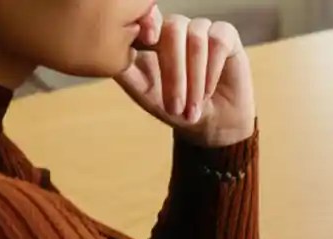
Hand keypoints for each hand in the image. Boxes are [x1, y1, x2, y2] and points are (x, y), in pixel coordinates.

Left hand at [117, 9, 256, 147]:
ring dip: (195, 77)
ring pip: (197, 38)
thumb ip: (125, 71)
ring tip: (193, 107)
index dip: (147, 23)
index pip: (147, 17)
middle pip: (173, 30)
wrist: (212, 126)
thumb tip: (106, 53)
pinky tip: (209, 90)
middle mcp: (177, 28)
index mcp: (153, 36)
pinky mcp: (226, 36)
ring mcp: (202, 29)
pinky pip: (218, 42)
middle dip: (175, 72)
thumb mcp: (144, 93)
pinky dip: (212, 70)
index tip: (148, 43)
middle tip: (176, 108)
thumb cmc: (176, 109)